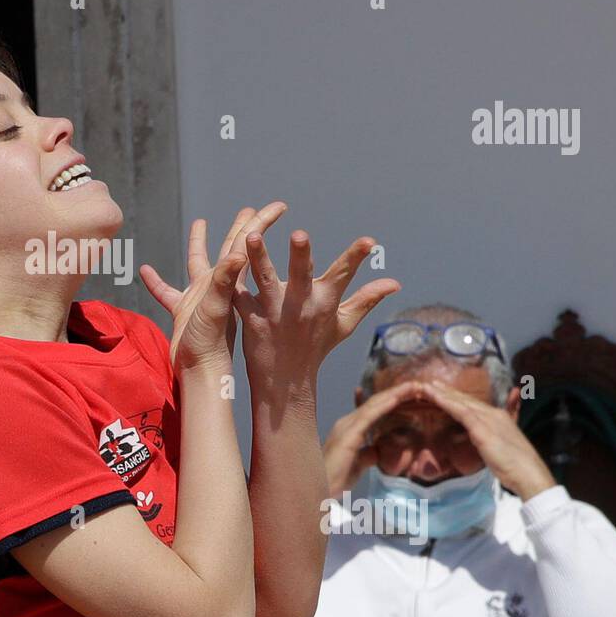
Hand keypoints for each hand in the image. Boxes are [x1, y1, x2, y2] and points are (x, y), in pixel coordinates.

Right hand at [140, 208, 263, 373]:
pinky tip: (145, 270)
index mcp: (228, 279)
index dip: (262, 222)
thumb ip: (225, 280)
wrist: (198, 372)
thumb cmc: (211, 343)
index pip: (247, 241)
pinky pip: (167, 291)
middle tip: (250, 208)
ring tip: (200, 223)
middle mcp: (217, 284)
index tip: (281, 205)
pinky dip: (157, 281)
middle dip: (240, 227)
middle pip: (229, 247)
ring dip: (198, 243)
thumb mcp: (217, 307)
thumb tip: (240, 253)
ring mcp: (200, 297)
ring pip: (198, 262)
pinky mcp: (183, 311)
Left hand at [236, 228, 399, 406]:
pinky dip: (230, 283)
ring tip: (250, 236)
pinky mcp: (250, 319)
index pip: (343, 275)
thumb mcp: (343, 324)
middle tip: (300, 235)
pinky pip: (239, 297)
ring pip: (264, 279)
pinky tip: (220, 263)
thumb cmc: (316, 347)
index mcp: (324, 302)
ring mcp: (273, 312)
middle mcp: (300, 304)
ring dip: (258, 257)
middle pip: (302, 275)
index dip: (356, 257)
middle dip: (301, 256)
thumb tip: (394, 283)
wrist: (285, 381)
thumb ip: (366, 299)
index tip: (369, 241)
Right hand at [321, 380, 427, 494]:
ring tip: (412, 386)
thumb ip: (367, 454)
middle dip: (396, 393)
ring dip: (394, 394)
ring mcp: (346, 426)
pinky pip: (369, 416)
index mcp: (349, 428)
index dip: (391, 401)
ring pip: (374, 405)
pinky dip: (384, 406)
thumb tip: (377, 450)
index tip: (409, 395)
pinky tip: (397, 399)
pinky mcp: (349, 434)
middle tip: (416, 385)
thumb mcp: (358, 463)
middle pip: (375, 403)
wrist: (319, 487)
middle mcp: (347, 423)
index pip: (373, 410)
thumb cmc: (336, 478)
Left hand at [418, 381, 556, 500]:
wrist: (529, 474)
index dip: (458, 397)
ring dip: (443, 394)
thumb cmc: (516, 466)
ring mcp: (488, 420)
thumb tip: (478, 436)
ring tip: (426, 386)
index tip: (443, 390)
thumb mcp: (502, 448)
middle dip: (448, 391)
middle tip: (430, 383)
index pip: (474, 405)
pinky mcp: (482, 429)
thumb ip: (490, 440)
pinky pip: (461, 412)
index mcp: (500, 417)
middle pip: (466, 400)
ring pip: (461, 403)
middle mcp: (494, 414)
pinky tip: (435, 397)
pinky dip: (447, 403)